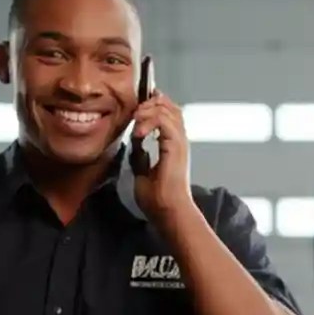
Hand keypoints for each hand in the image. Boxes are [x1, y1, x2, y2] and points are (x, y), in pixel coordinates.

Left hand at [131, 91, 193, 224]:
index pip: (168, 113)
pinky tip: (138, 133)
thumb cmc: (158, 198)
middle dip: (150, 103)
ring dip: (148, 111)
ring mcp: (179, 142)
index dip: (153, 105)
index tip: (136, 109)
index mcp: (173, 144)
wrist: (167, 210)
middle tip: (134, 114)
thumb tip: (134, 142)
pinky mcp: (176, 146)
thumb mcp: (141, 170)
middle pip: (170, 106)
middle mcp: (179, 140)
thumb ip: (140, 154)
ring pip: (168, 110)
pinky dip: (150, 121)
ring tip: (135, 122)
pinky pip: (164, 121)